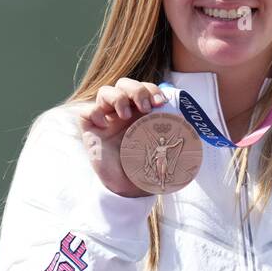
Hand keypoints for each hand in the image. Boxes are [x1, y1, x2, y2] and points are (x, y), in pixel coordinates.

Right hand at [75, 78, 167, 197]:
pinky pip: (86, 112)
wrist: (128, 187)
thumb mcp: (164, 146)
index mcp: (141, 112)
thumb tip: (185, 119)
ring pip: (105, 91)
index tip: (160, 102)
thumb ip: (173, 132)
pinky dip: (95, 113)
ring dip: (117, 98)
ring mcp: (105, 119)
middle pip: (124, 83)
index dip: (152, 90)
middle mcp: (123, 112)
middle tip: (144, 108)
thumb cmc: (147, 164)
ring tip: (125, 116)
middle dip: (136, 90)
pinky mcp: (90, 130)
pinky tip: (104, 125)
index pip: (144, 88)